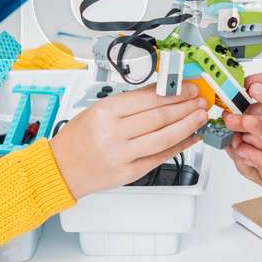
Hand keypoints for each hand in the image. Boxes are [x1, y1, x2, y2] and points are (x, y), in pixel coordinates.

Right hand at [49, 85, 208, 197]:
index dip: (175, 93)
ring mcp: (122, 155)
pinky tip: (190, 137)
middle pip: (159, 118)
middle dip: (185, 108)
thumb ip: (131, 101)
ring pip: (164, 138)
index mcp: (105, 112)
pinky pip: (160, 157)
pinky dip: (179, 146)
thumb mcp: (98, 109)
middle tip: (200, 101)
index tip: (189, 88)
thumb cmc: (78, 138)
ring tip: (200, 117)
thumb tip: (162, 90)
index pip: (148, 99)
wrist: (61, 169)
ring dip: (187, 126)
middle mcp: (114, 134)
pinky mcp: (129, 173)